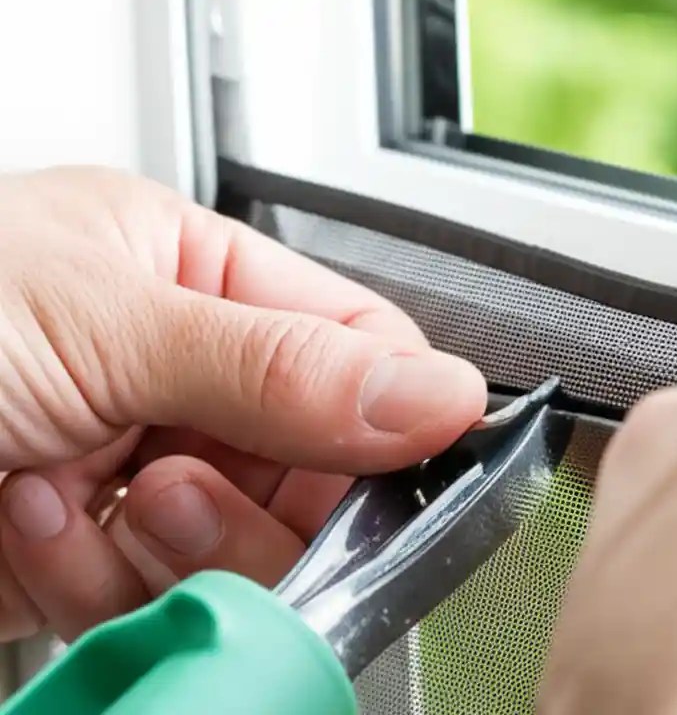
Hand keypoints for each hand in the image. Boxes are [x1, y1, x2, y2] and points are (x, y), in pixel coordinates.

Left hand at [0, 167, 485, 641]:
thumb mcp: (104, 318)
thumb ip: (284, 368)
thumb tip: (436, 395)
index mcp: (193, 277)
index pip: (358, 352)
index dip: (390, 416)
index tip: (402, 470)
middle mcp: (175, 377)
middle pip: (316, 469)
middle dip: (256, 497)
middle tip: (183, 487)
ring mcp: (132, 472)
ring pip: (243, 549)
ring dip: (163, 543)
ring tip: (87, 496)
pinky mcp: (86, 559)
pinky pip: (154, 598)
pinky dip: (91, 579)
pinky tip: (22, 521)